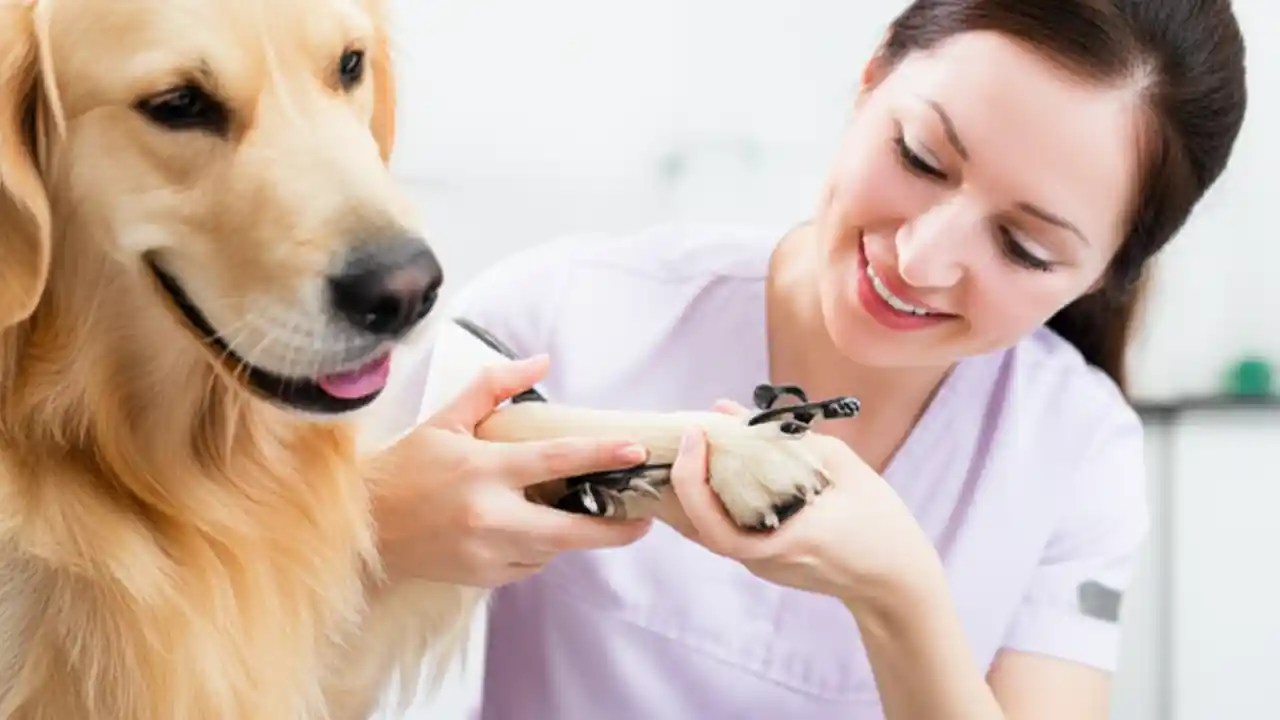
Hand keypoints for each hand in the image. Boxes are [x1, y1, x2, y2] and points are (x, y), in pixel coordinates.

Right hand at [370, 354, 653, 587]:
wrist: (363, 526)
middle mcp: (488, 515)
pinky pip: (530, 565)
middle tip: (642, 519)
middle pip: (570, 530)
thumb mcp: (446, 419)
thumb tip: (541, 360)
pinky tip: (532, 530)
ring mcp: (486, 552)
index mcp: (483, 469)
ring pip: (552, 549)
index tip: (636, 451)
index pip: (556, 459)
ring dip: (569, 534)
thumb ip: (494, 387)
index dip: (602, 455)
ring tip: (580, 515)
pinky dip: (539, 548)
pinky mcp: (482, 577)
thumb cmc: (406, 467)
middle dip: (614, 529)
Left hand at [666, 400, 943, 610]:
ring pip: (703, 530)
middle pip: (696, 527)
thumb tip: (728, 411)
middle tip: (685, 431)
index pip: (714, 523)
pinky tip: (709, 466)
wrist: (895, 582)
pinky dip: (708, 498)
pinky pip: (721, 530)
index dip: (693, 478)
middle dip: (679, 477)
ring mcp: (760, 565)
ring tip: (689, 443)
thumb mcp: (845, 468)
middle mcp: (763, 560)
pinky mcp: (763, 561)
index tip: (696, 433)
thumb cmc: (880, 524)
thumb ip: (789, 437)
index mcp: (785, 541)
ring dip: (689, 488)